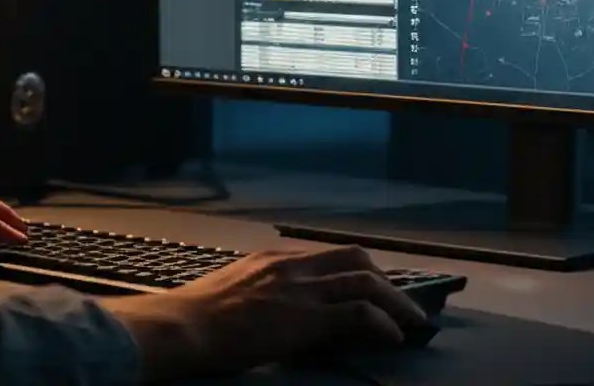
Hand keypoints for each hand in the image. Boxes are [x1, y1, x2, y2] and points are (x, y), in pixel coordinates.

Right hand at [102, 245, 427, 380]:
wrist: (182, 327)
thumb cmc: (194, 319)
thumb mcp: (232, 292)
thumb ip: (261, 293)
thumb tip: (278, 312)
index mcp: (273, 259)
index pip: (328, 256)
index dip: (357, 271)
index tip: (373, 288)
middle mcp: (291, 265)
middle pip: (355, 259)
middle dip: (384, 279)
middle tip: (400, 302)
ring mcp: (300, 287)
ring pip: (366, 281)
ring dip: (396, 301)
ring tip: (411, 320)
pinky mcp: (305, 315)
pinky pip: (359, 312)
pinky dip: (384, 322)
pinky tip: (394, 336)